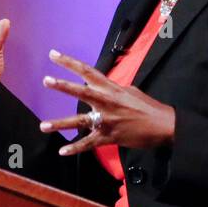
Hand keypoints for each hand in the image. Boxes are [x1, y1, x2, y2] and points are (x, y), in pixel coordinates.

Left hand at [40, 49, 175, 153]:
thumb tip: (98, 87)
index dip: (69, 63)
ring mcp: (107, 120)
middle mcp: (106, 102)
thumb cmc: (147, 107)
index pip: (87, 72)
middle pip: (82, 92)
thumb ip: (111, 89)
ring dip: (60, 124)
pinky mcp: (109, 137)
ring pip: (80, 122)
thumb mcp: (129, 90)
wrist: (163, 125)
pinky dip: (75, 148)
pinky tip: (62, 151)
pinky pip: (89, 144)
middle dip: (63, 86)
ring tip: (43, 125)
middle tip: (46, 80)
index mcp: (111, 88)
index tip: (53, 55)